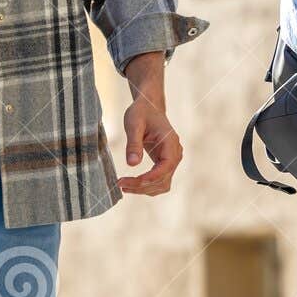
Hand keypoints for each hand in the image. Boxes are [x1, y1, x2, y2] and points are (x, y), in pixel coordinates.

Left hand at [118, 53, 180, 195]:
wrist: (149, 106)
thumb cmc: (141, 112)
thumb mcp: (134, 123)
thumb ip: (133, 143)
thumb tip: (132, 164)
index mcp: (171, 143)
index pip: (164, 168)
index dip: (148, 179)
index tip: (130, 182)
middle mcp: (175, 154)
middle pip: (163, 180)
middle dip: (142, 186)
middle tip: (121, 184)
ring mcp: (172, 159)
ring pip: (162, 184)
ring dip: (144, 189)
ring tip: (124, 187)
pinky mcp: (165, 163)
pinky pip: (159, 180)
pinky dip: (146, 186)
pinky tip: (131, 184)